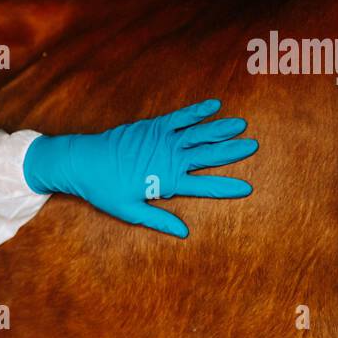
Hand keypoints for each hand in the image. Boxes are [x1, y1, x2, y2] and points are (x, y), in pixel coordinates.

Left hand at [22, 98, 257, 237]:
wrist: (82, 161)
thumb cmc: (105, 189)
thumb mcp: (130, 210)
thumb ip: (159, 220)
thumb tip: (184, 233)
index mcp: (166, 181)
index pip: (204, 186)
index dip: (226, 187)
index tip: (248, 188)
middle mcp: (168, 159)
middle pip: (207, 155)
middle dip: (231, 151)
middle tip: (254, 146)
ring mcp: (162, 140)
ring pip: (198, 134)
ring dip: (220, 129)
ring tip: (242, 125)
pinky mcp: (153, 126)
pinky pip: (180, 117)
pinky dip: (197, 111)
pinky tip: (214, 105)